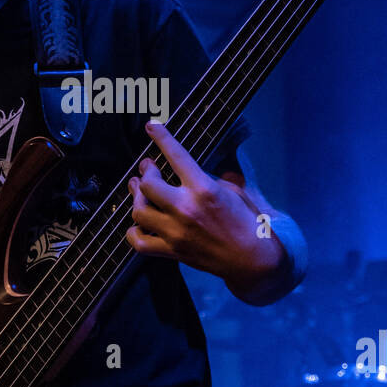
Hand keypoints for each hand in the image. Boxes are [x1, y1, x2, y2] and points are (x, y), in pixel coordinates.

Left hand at [125, 120, 281, 289]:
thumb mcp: (234, 192)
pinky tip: (138, 224)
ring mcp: (176, 232)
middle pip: (148, 185)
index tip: (151, 126)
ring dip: (136, 197)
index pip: (176, 156)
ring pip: (139, 211)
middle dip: (146, 172)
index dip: (161, 137)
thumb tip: (191, 172)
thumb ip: (210, 179)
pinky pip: (139, 242)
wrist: (253, 260)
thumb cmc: (248, 223)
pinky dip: (133, 232)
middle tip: (148, 168)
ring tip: (139, 191)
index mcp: (204, 189)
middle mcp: (186, 209)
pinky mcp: (173, 251)